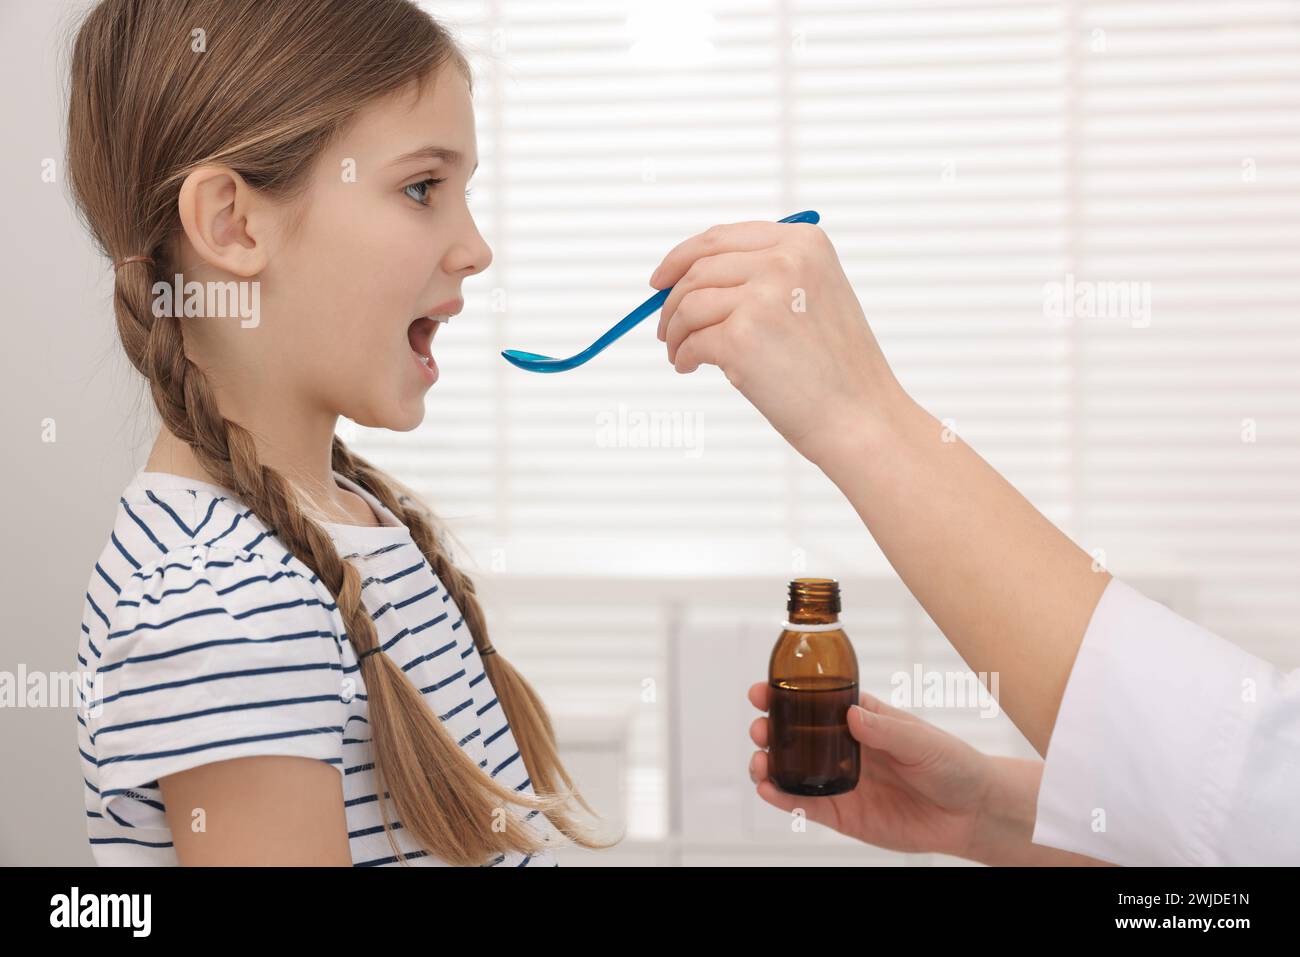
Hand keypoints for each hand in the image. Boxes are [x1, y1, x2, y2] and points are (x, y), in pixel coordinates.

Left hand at [650, 219, 901, 465]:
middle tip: (665, 329)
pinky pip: (692, 341)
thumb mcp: (814, 296)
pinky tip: (689, 367)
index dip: (681, 257)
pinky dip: (683, 355)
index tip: (660, 279)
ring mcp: (763, 297)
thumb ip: (764, 275)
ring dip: (674, 332)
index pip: (721, 238)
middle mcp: (784, 261)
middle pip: (698, 269)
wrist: (860, 417)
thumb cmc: (835, 367)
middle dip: (672, 300)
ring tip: (679, 353)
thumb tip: (688, 277)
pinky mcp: (742, 337)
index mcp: (804, 243)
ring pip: (689, 305)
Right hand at [746, 681, 995, 859]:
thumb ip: (886, 730)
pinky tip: (768, 790)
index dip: (786, 694)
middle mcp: (845, 748)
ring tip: (759, 761)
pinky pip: (807, 806)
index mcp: (862, 720)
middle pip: (795, 735)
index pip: (816, 701)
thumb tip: (852, 714)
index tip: (762, 690)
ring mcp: (841, 782)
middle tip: (760, 728)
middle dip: (770, 729)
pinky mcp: (843, 814)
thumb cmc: (953, 765)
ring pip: (793, 771)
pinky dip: (783, 798)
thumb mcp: (922, 741)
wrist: (971, 813)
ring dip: (769, 764)